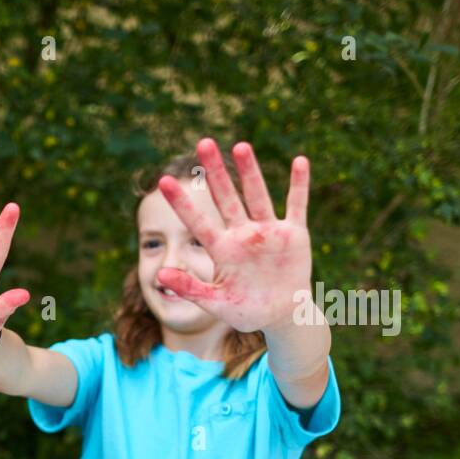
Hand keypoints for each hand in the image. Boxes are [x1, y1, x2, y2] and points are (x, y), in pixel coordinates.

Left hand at [156, 138, 311, 333]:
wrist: (281, 316)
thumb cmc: (245, 310)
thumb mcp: (214, 302)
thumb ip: (189, 288)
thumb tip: (160, 274)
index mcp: (222, 250)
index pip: (197, 221)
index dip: (182, 203)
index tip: (163, 181)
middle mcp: (242, 234)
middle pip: (226, 198)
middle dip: (216, 173)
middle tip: (203, 143)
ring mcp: (268, 232)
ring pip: (257, 195)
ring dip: (250, 172)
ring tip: (240, 146)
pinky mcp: (294, 234)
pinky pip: (296, 206)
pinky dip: (299, 185)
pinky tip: (299, 162)